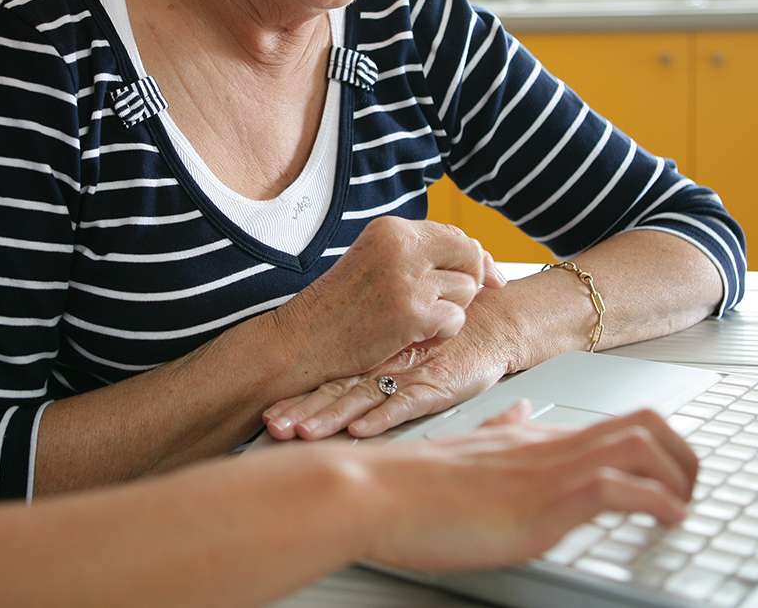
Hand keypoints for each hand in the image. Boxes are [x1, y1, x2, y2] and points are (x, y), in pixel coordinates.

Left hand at [263, 311, 509, 439]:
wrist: (492, 325)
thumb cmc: (442, 338)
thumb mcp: (400, 349)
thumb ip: (368, 365)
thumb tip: (325, 394)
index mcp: (370, 358)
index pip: (325, 379)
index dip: (295, 397)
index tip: (264, 414)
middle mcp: (382, 366)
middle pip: (334, 390)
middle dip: (301, 411)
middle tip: (271, 427)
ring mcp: (408, 376)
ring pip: (361, 398)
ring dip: (330, 417)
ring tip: (302, 433)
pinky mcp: (436, 385)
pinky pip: (404, 403)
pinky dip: (381, 417)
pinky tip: (359, 430)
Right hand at [270, 216, 504, 384]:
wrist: (303, 341)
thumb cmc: (340, 308)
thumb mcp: (375, 264)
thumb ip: (419, 256)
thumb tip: (481, 261)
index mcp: (391, 229)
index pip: (454, 234)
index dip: (476, 257)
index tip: (490, 278)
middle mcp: (401, 247)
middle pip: (469, 256)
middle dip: (471, 282)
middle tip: (447, 305)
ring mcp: (408, 280)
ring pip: (467, 290)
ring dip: (451, 311)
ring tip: (416, 322)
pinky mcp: (413, 315)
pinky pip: (456, 319)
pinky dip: (443, 333)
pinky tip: (415, 337)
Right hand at [361, 404, 697, 572]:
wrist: (369, 490)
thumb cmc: (405, 485)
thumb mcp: (463, 454)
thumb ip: (497, 436)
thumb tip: (518, 419)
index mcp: (530, 440)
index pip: (612, 427)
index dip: (656, 447)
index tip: (675, 475)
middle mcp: (547, 448)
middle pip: (642, 426)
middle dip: (683, 456)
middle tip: (694, 490)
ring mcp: (546, 471)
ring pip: (640, 447)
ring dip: (680, 477)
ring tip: (689, 507)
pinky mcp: (540, 503)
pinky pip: (617, 489)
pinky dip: (657, 502)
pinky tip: (670, 521)